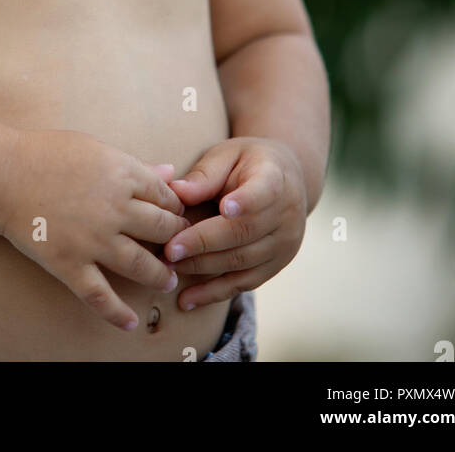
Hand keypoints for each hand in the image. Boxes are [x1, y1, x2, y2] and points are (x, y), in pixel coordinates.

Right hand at [0, 130, 189, 331]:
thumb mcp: (97, 149)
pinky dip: (118, 314)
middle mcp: (115, 209)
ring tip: (167, 280)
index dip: (175, 207)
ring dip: (159, 275)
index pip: (165, 197)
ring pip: (141, 265)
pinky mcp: (71, 265)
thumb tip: (170, 173)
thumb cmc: (48, 154)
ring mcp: (93, 240)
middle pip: (161, 229)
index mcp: (123, 175)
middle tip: (177, 246)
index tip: (175, 214)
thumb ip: (136, 164)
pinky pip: (100, 296)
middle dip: (175, 239)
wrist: (3, 175)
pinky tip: (131, 323)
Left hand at [162, 137, 307, 310]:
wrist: (285, 179)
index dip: (246, 201)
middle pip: (244, 233)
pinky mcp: (274, 267)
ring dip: (203, 267)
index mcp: (275, 179)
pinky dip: (213, 293)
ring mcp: (283, 245)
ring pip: (241, 262)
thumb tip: (176, 193)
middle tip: (170, 249)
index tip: (224, 208)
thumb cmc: (248, 163)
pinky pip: (243, 284)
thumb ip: (205, 174)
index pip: (264, 192)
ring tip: (169, 267)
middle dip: (204, 242)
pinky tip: (187, 300)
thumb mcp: (228, 154)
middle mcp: (285, 215)